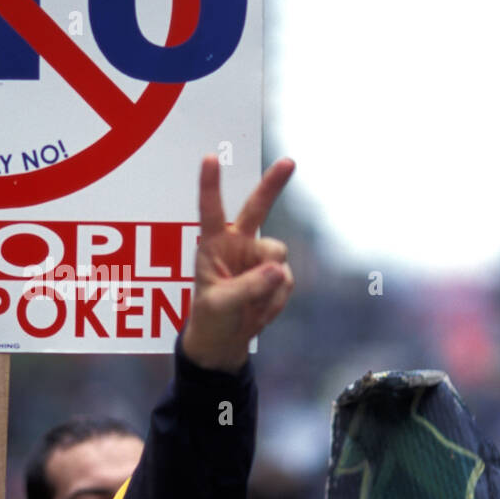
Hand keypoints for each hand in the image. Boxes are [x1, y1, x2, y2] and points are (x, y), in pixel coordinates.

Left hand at [181, 155, 294, 372]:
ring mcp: (259, 257)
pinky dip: (276, 300)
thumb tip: (279, 271)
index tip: (210, 158)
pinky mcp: (277, 273)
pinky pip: (286, 280)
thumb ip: (247, 287)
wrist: (225, 340)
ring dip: (268, 282)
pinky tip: (260, 310)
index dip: (210, 185)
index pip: (211, 210)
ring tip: (249, 305)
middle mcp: (238, 243)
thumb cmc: (211, 317)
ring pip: (278, 254)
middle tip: (289, 162)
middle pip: (257, 207)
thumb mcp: (220, 305)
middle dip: (274, 184)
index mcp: (213, 244)